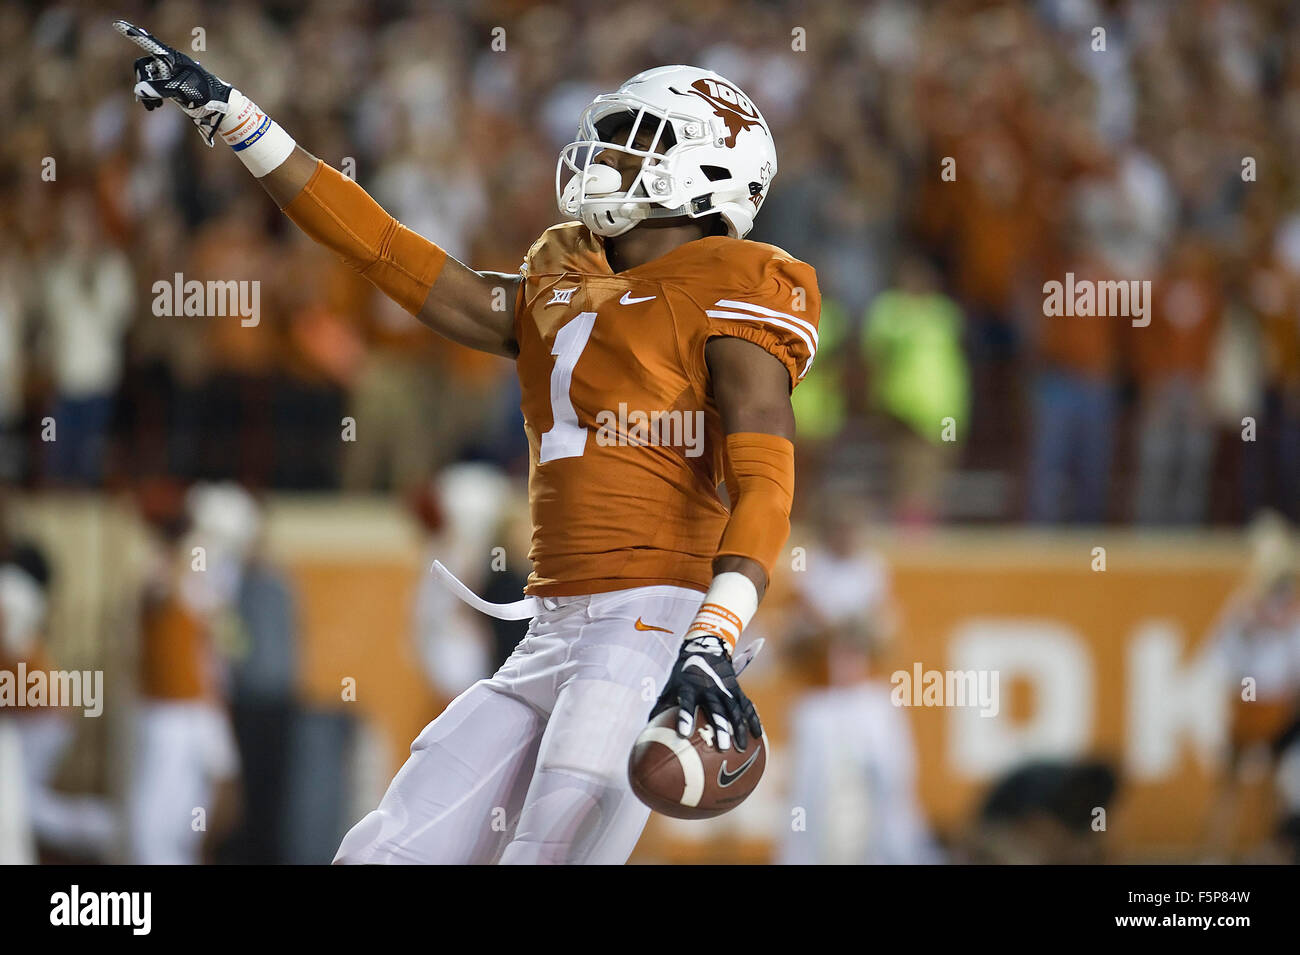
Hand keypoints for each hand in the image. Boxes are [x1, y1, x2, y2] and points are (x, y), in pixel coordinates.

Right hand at [113, 19, 231, 145]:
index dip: (133, 34)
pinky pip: (150, 89)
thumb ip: (160, 88)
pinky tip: (155, 107)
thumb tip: (138, 90)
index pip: (149, 43)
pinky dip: (150, 98)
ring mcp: (167, 75)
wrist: (219, 109)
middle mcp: (168, 63)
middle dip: (142, 81)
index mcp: (172, 58)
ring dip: (146, 93)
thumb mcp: (182, 90)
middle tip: (152, 100)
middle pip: (143, 66)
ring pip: (145, 80)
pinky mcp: (168, 86)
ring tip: (154, 107)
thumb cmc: (205, 95)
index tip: (117, 24)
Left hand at [651, 635, 762, 750]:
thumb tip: (647, 733)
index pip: (686, 703)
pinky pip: (747, 706)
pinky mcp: (737, 689)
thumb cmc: (683, 673)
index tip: (683, 734)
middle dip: (720, 728)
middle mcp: (709, 688)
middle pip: (716, 709)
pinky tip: (757, 736)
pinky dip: (753, 720)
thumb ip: (661, 707)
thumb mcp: (670, 686)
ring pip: (734, 710)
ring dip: (739, 728)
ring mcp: (725, 688)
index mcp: (689, 687)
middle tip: (722, 748)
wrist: (705, 647)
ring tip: (740, 748)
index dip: (685, 717)